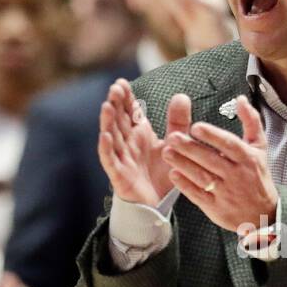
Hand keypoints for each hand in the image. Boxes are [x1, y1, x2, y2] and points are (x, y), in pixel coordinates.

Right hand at [96, 78, 190, 204]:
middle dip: (116, 104)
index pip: (129, 111)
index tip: (122, 83)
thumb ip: (178, 122)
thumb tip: (182, 96)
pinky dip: (107, 148)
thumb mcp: (173, 144)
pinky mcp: (119, 175)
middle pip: (118, 120)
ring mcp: (121, 158)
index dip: (125, 98)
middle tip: (115, 88)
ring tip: (107, 106)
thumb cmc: (162, 173)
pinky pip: (110, 160)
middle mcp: (128, 143)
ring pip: (112, 137)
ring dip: (108, 121)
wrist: (157, 204)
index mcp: (139, 134)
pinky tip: (105, 136)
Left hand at [163, 95, 278, 232]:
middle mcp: (237, 175)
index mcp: (248, 158)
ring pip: (202, 177)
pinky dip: (185, 185)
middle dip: (190, 148)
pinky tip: (174, 174)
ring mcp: (226, 193)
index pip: (229, 144)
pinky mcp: (216, 208)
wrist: (263, 215)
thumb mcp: (260, 148)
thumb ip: (251, 122)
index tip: (195, 126)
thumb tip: (240, 99)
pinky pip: (198, 195)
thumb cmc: (258, 177)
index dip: (212, 135)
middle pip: (211, 160)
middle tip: (172, 137)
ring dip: (183, 165)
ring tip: (167, 153)